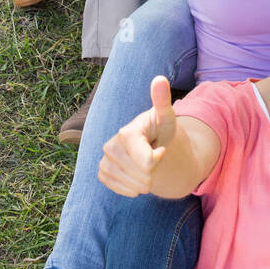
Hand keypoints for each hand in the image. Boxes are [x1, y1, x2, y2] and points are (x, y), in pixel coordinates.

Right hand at [98, 75, 176, 198]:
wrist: (149, 144)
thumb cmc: (160, 129)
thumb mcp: (167, 117)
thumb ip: (163, 101)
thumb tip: (159, 79)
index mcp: (126, 132)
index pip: (147, 162)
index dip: (158, 159)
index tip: (160, 148)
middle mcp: (110, 145)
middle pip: (141, 175)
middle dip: (153, 171)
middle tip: (152, 157)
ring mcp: (104, 160)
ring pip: (132, 185)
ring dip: (144, 181)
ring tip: (146, 166)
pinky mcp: (102, 173)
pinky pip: (120, 189)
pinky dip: (132, 188)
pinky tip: (136, 176)